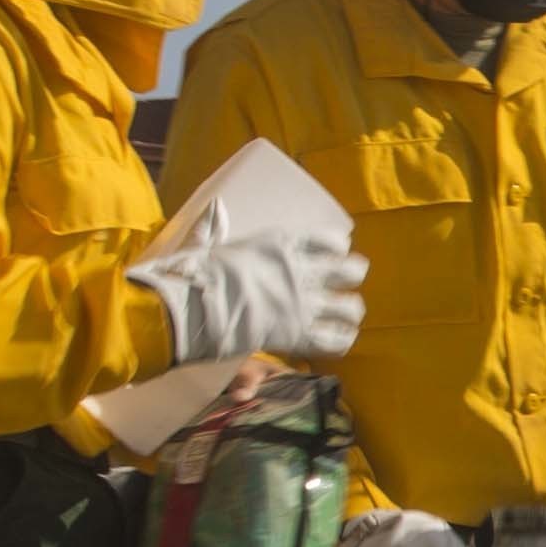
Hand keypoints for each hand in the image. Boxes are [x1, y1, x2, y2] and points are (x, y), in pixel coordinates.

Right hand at [136, 203, 370, 370]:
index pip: (331, 239)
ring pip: (351, 308)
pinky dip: (342, 341)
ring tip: (344, 315)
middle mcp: (301, 273)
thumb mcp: (208, 242)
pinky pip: (338, 341)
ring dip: (350, 312)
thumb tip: (215, 205)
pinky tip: (337, 338)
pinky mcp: (298, 337)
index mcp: (283, 244)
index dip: (337, 247)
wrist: (193, 309)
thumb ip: (216, 226)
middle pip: (351, 271)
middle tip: (343, 283)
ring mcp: (303, 306)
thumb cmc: (196, 275)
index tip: (334, 252)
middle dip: (352, 276)